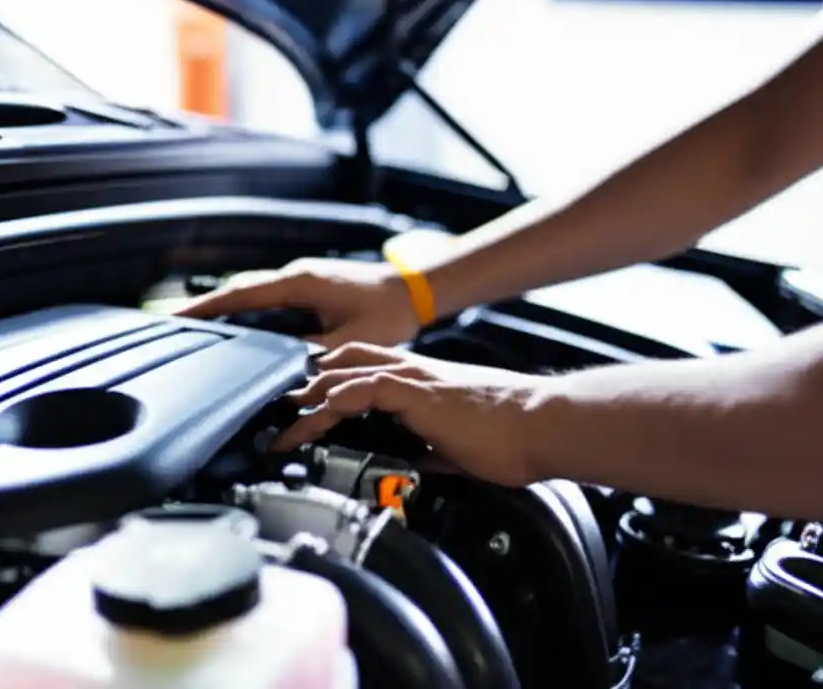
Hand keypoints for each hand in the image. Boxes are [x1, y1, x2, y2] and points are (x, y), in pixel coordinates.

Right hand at [174, 258, 419, 347]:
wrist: (414, 291)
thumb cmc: (388, 313)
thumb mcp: (350, 341)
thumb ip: (313, 356)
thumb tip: (283, 373)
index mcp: (299, 284)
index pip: (241, 295)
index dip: (206, 308)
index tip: (176, 318)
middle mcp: (294, 276)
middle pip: (238, 291)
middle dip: (205, 308)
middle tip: (171, 326)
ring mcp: (300, 280)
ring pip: (250, 293)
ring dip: (223, 308)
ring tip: (193, 328)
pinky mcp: (307, 288)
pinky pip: (266, 297)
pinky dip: (245, 309)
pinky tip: (234, 327)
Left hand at [272, 343, 545, 486]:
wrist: (543, 426)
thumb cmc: (513, 436)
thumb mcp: (459, 444)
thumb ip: (432, 447)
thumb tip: (417, 462)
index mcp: (423, 384)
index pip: (366, 371)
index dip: (332, 383)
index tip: (307, 405)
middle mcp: (415, 374)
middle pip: (346, 361)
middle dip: (308, 382)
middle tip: (279, 406)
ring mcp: (417, 381)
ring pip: (349, 374)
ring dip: (312, 397)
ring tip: (285, 421)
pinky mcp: (423, 394)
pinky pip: (371, 388)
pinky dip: (342, 397)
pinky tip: (321, 409)